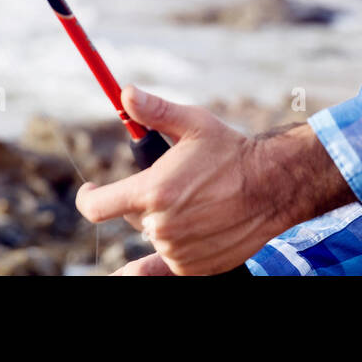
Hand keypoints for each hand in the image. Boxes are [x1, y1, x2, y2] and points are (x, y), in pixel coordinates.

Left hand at [75, 85, 309, 275]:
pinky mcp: (194, 269)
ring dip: (164, 222)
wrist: (273, 186)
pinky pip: (167, 262)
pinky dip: (173, 249)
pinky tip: (186, 233)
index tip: (91, 190)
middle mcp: (162, 226)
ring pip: (154, 237)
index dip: (88, 197)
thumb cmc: (232, 151)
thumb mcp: (193, 123)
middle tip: (174, 184)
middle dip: (143, 202)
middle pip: (132, 218)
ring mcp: (177, 251)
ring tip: (194, 202)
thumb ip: (155, 111)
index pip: (96, 207)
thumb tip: (126, 93)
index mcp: (152, 192)